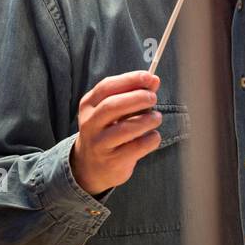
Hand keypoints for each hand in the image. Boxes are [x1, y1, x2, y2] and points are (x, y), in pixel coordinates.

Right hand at [70, 71, 162, 196]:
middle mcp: (90, 123)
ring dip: (147, 120)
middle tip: (153, 98)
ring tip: (156, 118)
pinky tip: (154, 136)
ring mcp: (99, 144)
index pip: (107, 87)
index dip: (130, 79)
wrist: (92, 167)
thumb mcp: (115, 111)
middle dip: (138, 98)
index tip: (149, 77)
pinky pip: (136, 147)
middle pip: (112, 105)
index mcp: (88, 105)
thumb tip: (154, 80)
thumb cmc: (109, 130)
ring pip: (125, 128)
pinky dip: (150, 139)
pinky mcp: (112, 161)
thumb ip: (133, 94)